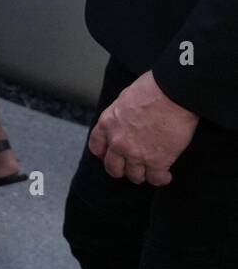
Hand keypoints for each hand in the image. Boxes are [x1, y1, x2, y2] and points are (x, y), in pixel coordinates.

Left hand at [88, 70, 197, 185]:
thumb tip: (125, 120)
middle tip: (131, 167)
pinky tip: (165, 175)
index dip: (104, 154)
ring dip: (142, 174)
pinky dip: (160, 179)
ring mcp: (136, 153)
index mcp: (107, 123)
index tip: (110, 156)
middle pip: (113, 167)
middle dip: (122, 169)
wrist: (172, 94)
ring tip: (150, 170)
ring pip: (134, 176)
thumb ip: (120, 115)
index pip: (96, 147)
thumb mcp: (124, 99)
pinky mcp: (158, 161)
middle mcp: (118, 142)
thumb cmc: (151, 89)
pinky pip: (155, 179)